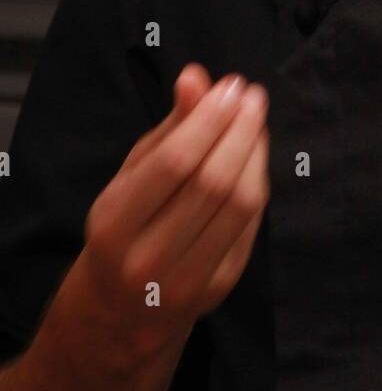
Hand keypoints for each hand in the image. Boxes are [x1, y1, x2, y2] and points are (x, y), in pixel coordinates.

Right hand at [82, 63, 269, 346]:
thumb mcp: (130, 177)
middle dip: (240, 131)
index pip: (174, 163)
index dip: (210, 119)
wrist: (121, 314)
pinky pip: (251, 224)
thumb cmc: (124, 228)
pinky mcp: (221, 287)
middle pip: (213, 183)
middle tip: (253, 97)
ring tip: (257, 122)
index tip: (232, 86)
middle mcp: (148, 259)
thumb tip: (196, 77)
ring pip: (240, 204)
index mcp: (114, 226)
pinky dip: (258, 182)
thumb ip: (167, 128)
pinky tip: (255, 157)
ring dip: (256, 153)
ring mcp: (188, 279)